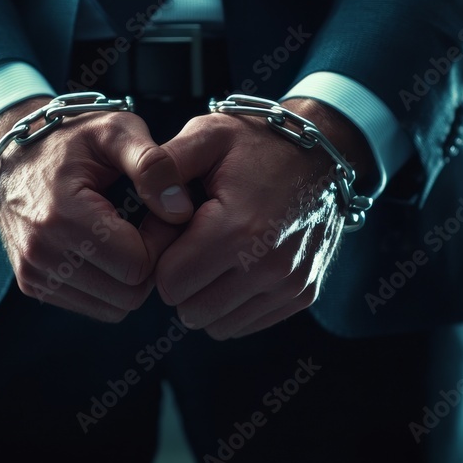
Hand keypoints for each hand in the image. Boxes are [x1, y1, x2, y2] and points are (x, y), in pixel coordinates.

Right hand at [0, 96, 193, 321]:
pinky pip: (92, 307)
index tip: (161, 213)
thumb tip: (180, 211)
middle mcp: (40, 255)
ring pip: (113, 309)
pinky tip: (109, 249)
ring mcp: (33, 275)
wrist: (15, 151)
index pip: (137, 265)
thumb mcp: (117, 130)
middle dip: (151, 264)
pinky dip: (110, 285)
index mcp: (61, 217)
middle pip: (128, 294)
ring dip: (131, 279)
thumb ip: (153, 165)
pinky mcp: (32, 285)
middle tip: (151, 226)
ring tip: (130, 236)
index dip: (161, 242)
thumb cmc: (74, 137)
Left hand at [152, 98, 376, 338]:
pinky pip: (249, 324)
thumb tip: (141, 208)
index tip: (175, 230)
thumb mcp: (206, 136)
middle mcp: (269, 266)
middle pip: (191, 311)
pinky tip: (241, 264)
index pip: (170, 284)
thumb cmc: (256, 142)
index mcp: (237, 229)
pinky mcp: (304, 293)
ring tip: (218, 252)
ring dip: (209, 296)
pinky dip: (236, 303)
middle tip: (194, 243)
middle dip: (183, 281)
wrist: (322, 151)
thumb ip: (162, 167)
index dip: (162, 257)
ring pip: (219, 326)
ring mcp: (291, 284)